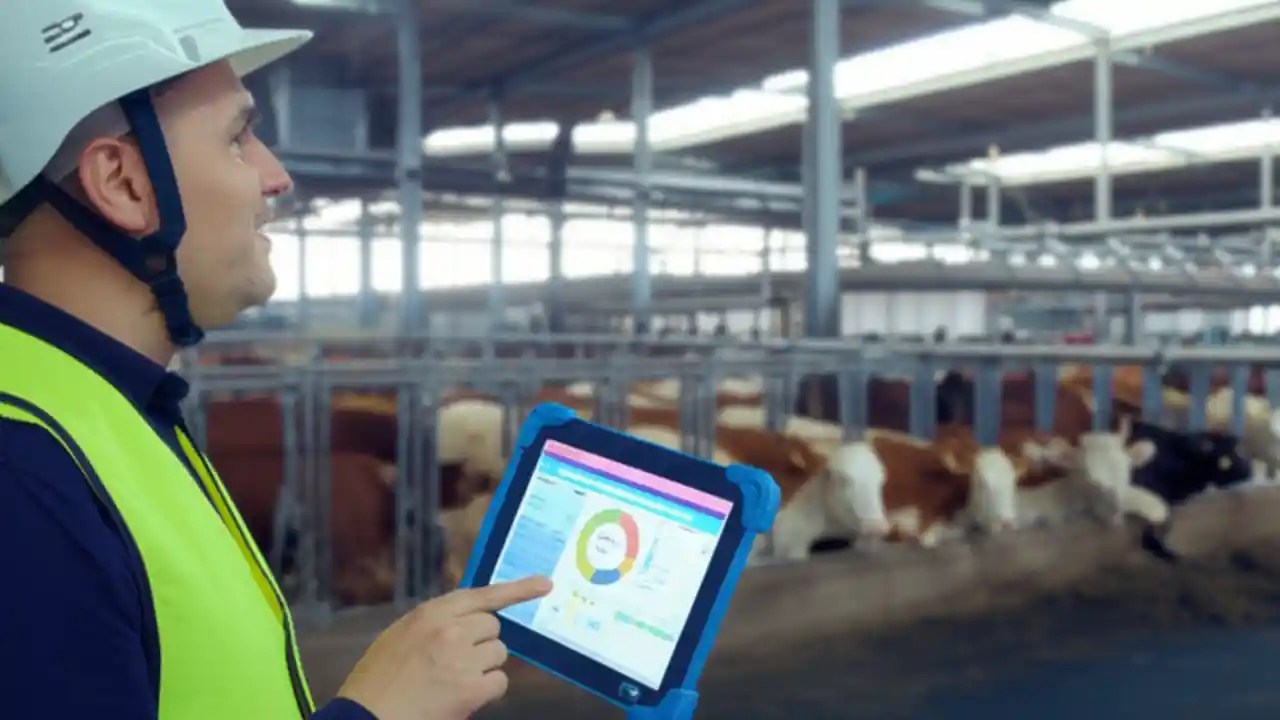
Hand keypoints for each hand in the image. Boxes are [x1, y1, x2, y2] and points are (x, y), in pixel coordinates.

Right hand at [335, 575, 552, 719]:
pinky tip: (463, 697)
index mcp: (430, 614)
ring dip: (484, 667)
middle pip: (493, 627)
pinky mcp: (471, 690)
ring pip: (499, 654)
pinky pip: (499, 682)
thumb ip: (436, 623)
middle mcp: (450, 630)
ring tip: (454, 681)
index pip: (481, 595)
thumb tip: (469, 620)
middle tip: (457, 662)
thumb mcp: (401, 636)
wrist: (366, 717)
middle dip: (482, 643)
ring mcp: (463, 660)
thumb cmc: (379, 680)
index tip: (544, 584)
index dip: (516, 589)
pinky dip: (487, 691)